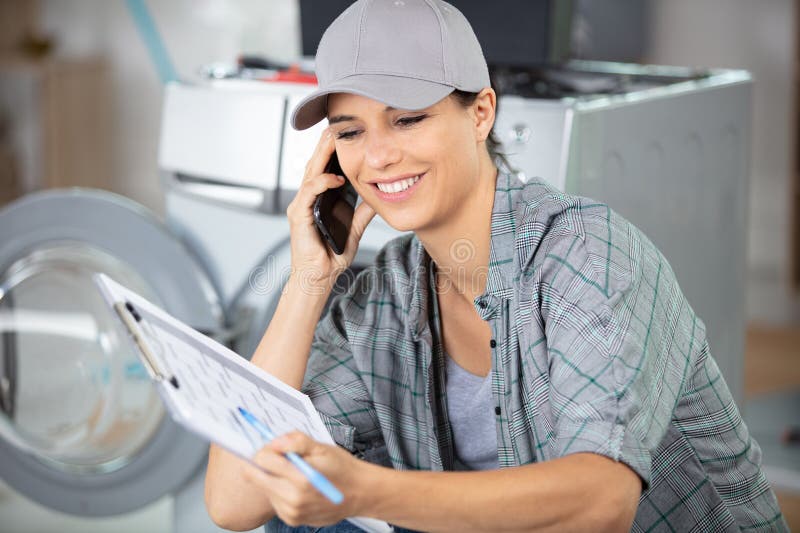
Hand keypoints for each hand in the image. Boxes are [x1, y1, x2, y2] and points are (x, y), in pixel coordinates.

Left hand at [244, 431, 366, 526]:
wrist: (360, 493)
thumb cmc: (343, 469)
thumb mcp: (322, 448)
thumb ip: (296, 441)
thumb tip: (274, 442)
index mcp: (301, 478)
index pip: (262, 460)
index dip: (266, 449)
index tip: (274, 447)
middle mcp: (293, 499)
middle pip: (255, 476)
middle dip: (262, 463)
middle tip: (277, 456)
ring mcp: (291, 512)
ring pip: (264, 488)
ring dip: (272, 477)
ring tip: (293, 473)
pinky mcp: (291, 519)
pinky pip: (274, 500)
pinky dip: (279, 490)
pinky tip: (296, 486)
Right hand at [286, 128, 375, 289]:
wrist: (319, 278)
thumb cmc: (331, 255)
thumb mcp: (354, 227)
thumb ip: (363, 211)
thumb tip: (380, 196)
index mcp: (319, 198)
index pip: (325, 167)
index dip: (334, 149)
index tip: (348, 133)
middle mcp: (307, 198)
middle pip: (316, 163)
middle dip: (327, 143)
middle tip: (338, 125)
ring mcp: (301, 205)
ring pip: (310, 172)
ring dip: (322, 155)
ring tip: (335, 139)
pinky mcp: (298, 216)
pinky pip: (309, 192)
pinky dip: (322, 183)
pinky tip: (336, 178)